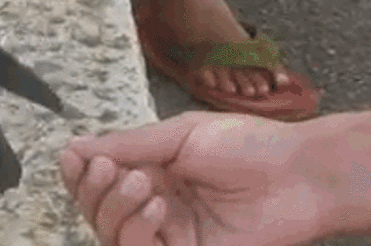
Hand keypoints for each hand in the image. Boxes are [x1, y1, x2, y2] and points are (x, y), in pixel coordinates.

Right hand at [60, 111, 332, 245]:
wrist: (299, 174)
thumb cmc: (250, 146)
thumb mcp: (180, 134)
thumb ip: (129, 145)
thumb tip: (77, 147)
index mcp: (152, 172)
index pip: (99, 180)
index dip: (78, 173)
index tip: (71, 157)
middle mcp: (155, 206)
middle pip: (97, 211)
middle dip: (92, 191)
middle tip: (110, 169)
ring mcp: (169, 235)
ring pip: (112, 235)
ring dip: (115, 209)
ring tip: (142, 183)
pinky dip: (137, 230)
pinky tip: (157, 205)